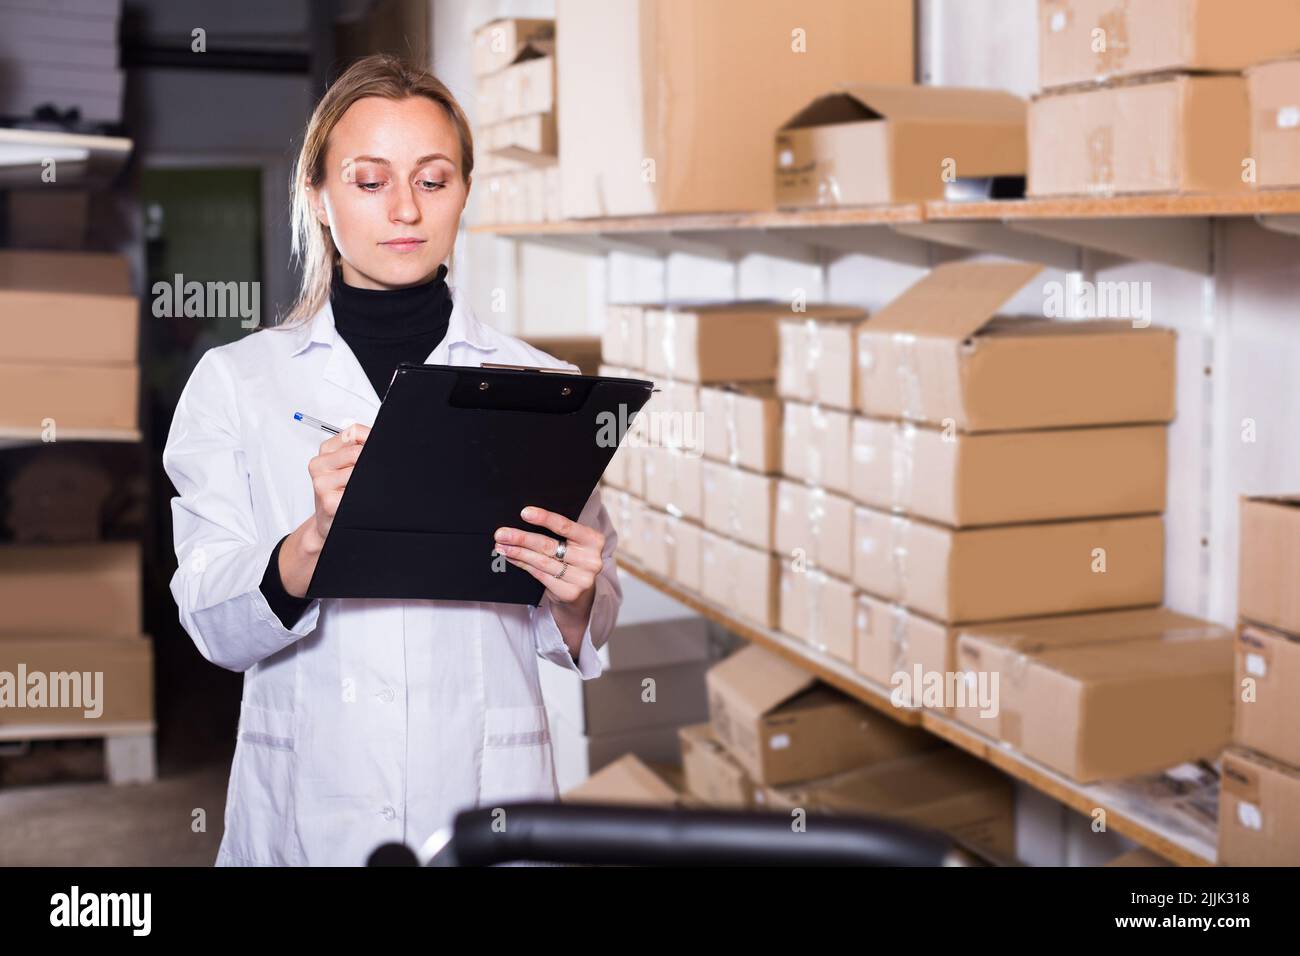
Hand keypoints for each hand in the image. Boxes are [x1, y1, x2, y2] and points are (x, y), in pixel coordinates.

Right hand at [280, 423, 369, 596]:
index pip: (353, 432)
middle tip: (376, 474)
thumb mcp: (344, 467)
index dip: (371, 439)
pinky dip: (364, 494)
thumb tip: (381, 439)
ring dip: (368, 480)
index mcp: (325, 452)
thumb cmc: (340, 494)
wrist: (327, 525)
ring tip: (363, 489)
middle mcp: (319, 465)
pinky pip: (357, 490)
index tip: (379, 450)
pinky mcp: (329, 502)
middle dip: (372, 461)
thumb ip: (359, 447)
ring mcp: (322, 484)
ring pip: (358, 470)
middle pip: (357, 451)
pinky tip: (359, 499)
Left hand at [493, 505, 604, 609]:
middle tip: (502, 533)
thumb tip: (525, 520)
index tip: (524, 513)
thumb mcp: (573, 543)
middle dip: (522, 538)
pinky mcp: (570, 592)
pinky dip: (523, 565)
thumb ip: (558, 534)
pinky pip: (540, 575)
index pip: (566, 526)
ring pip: (542, 561)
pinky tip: (512, 558)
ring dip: (518, 552)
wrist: (582, 595)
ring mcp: (582, 578)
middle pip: (549, 545)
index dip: (544, 518)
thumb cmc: (573, 560)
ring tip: (502, 546)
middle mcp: (591, 559)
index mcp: (594, 540)